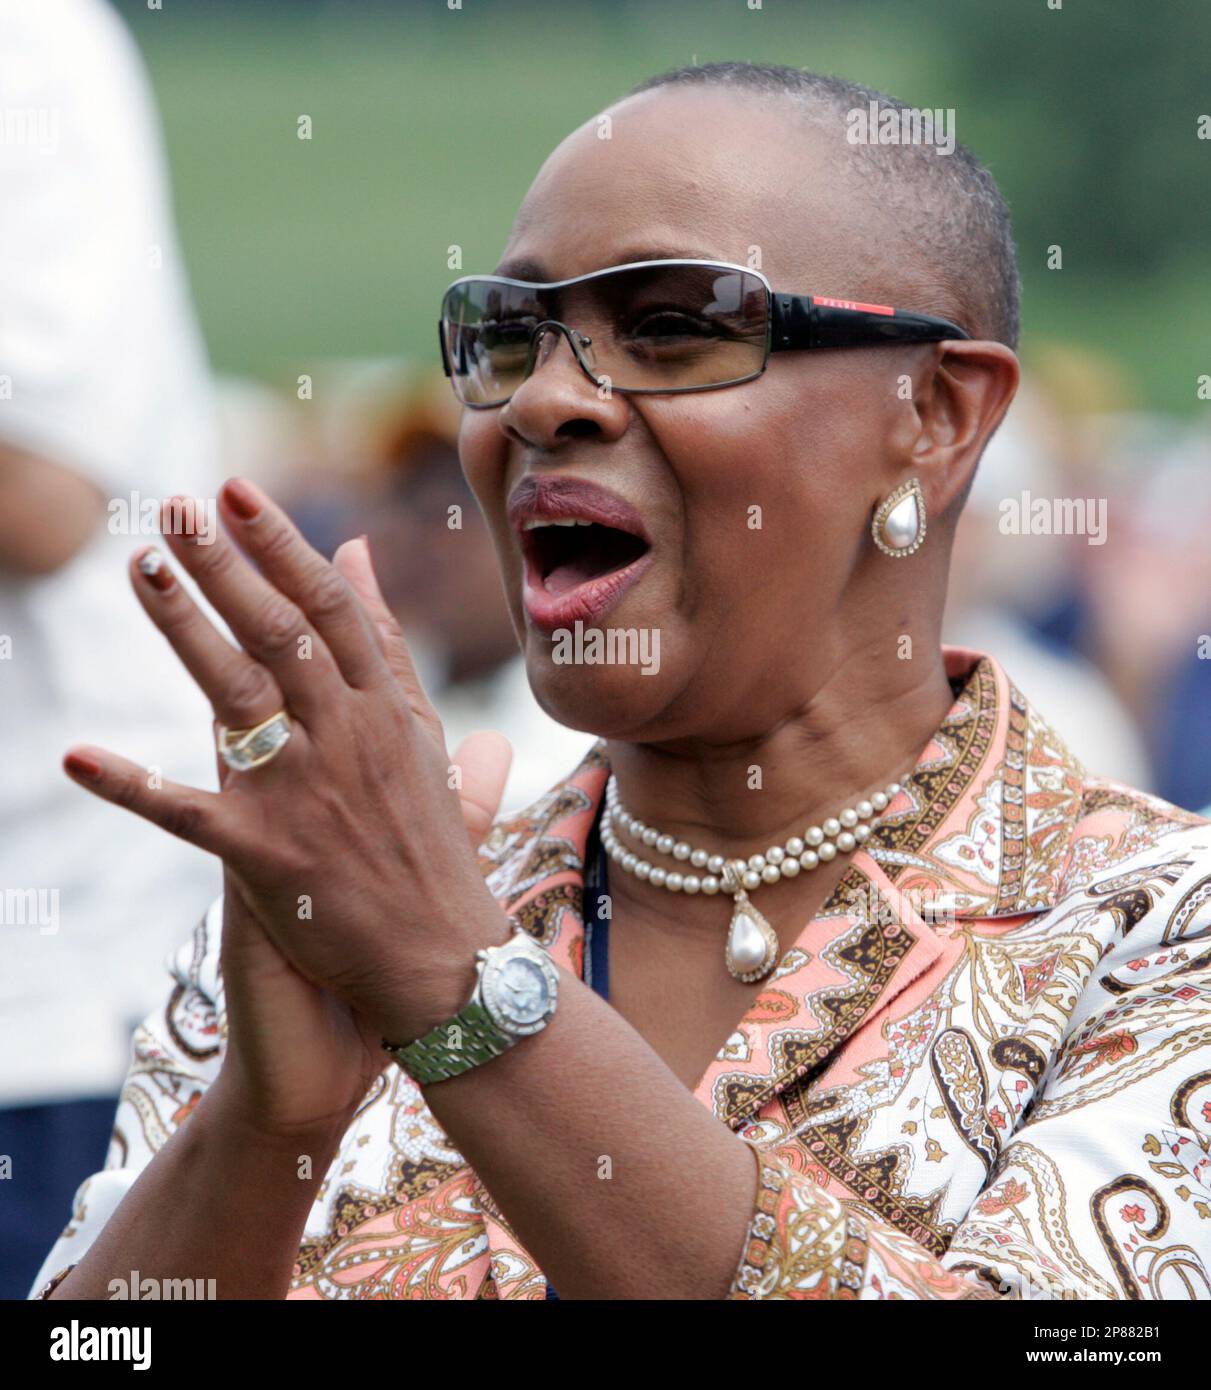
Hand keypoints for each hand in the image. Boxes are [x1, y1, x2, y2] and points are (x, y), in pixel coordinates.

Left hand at [64, 479, 513, 1136]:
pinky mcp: (262, 854)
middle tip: (174, 506)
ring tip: (139, 566)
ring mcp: (304, 794)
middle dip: (225, 565)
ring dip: (183, 627)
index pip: (331, 608)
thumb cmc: (433, 841)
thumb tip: (359, 552)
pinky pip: (185, 813)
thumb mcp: (421, 732)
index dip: (281, 545)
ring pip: (236, 694)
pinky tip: (75, 754)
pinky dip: (130, 785)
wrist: (441, 954)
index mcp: (388, 708)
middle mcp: (348, 738)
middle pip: (280, 632)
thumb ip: (385, 641)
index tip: (237, 493)